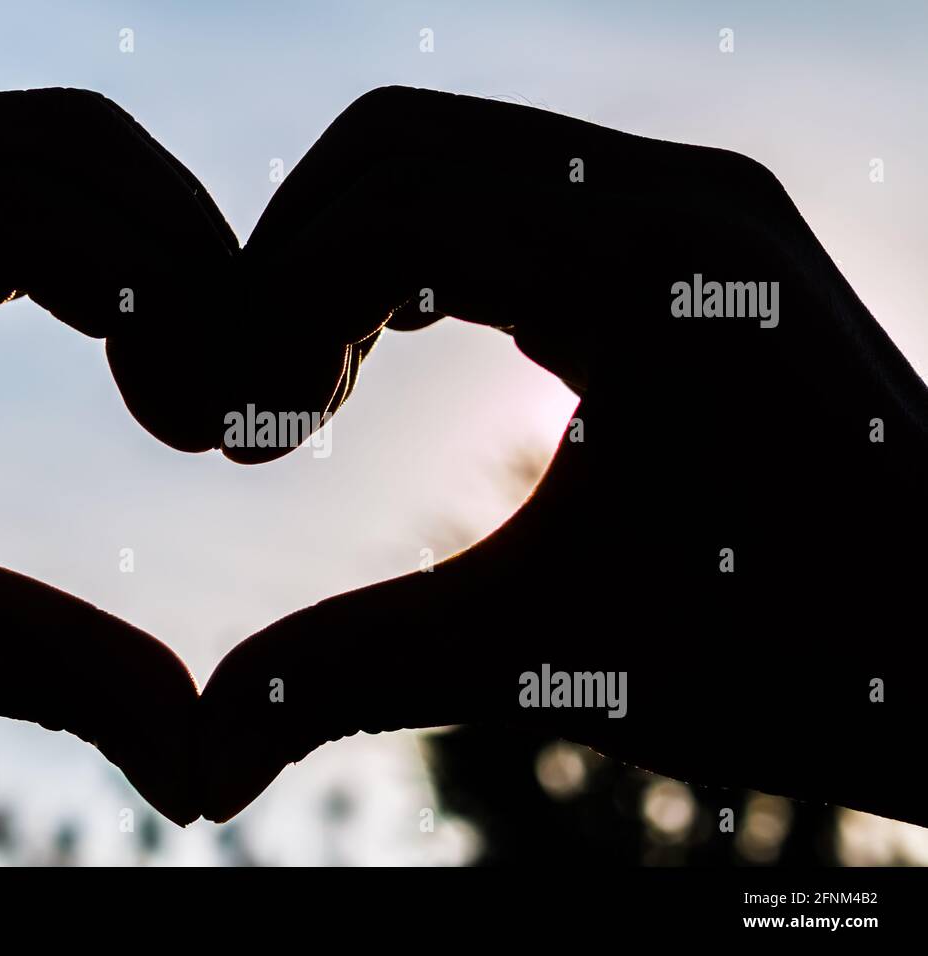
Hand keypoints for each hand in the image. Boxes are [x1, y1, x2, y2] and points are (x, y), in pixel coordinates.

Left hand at [0, 88, 239, 825]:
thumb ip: (46, 670)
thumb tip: (204, 777)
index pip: (38, 212)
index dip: (173, 302)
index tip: (217, 421)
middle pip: (58, 145)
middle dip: (182, 259)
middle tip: (224, 394)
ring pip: (32, 151)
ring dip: (137, 253)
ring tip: (170, 383)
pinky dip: (73, 256)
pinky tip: (102, 349)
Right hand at [199, 87, 927, 825]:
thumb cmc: (792, 664)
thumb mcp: (546, 661)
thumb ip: (351, 679)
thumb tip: (199, 772)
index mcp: (652, 281)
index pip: (389, 209)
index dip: (272, 311)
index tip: (246, 445)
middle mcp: (678, 198)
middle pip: (394, 147)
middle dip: (288, 267)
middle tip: (269, 411)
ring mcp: (690, 197)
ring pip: (440, 154)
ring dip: (345, 258)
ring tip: (318, 393)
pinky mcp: (684, 222)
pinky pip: (501, 186)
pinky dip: (413, 254)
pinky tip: (393, 355)